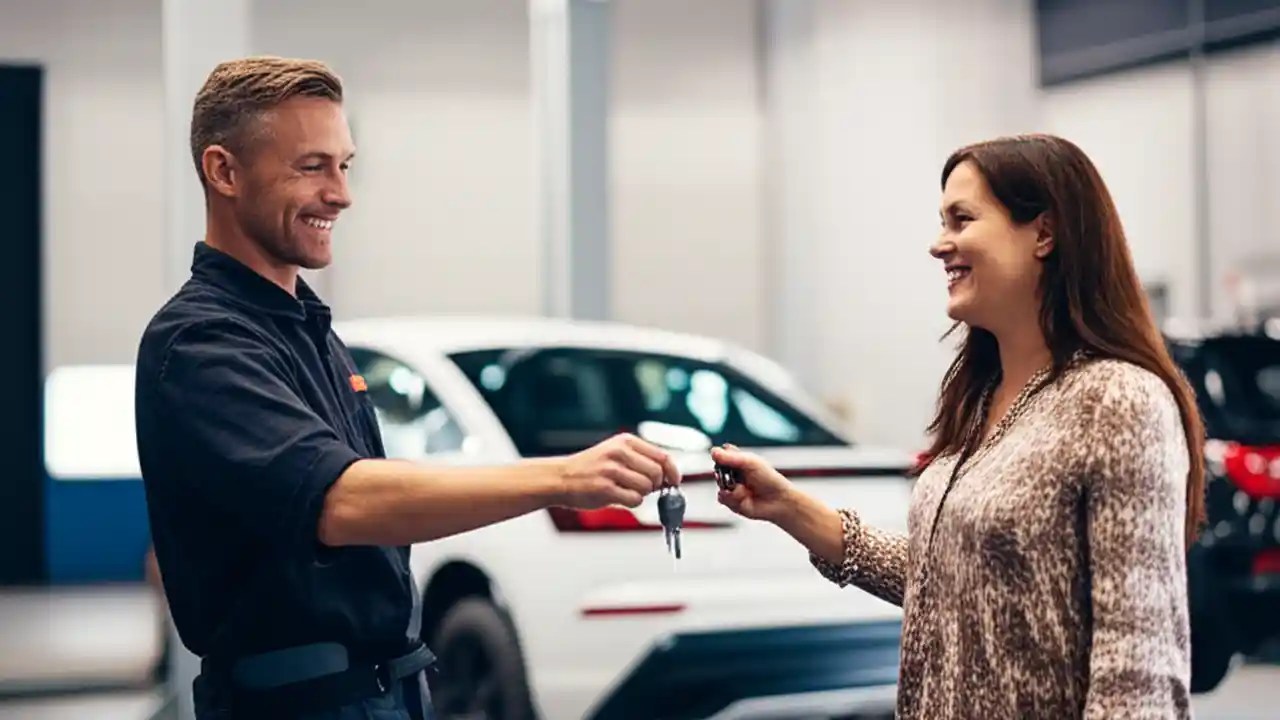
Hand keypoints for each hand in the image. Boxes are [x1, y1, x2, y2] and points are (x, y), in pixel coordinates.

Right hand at [557, 433, 680, 509]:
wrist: (560, 478)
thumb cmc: (591, 468)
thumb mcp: (616, 453)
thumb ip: (641, 460)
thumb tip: (669, 477)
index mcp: (625, 441)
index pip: (662, 456)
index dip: (673, 471)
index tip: (674, 481)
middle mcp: (619, 452)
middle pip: (657, 473)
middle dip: (655, 485)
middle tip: (643, 488)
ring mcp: (611, 470)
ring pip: (647, 487)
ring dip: (641, 494)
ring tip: (625, 491)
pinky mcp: (604, 488)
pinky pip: (634, 500)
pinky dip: (632, 503)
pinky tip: (619, 497)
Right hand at [711, 444, 796, 523]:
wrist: (777, 501)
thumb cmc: (768, 479)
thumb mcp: (749, 463)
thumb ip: (730, 457)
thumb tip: (713, 451)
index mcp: (739, 460)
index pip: (722, 454)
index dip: (721, 457)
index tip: (724, 459)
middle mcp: (734, 474)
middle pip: (717, 470)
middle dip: (723, 474)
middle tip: (732, 476)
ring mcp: (732, 488)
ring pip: (719, 485)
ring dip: (730, 488)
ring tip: (743, 489)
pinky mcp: (732, 501)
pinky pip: (721, 498)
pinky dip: (731, 498)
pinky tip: (742, 498)